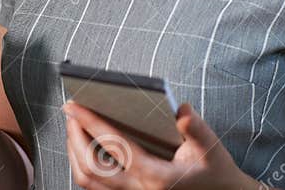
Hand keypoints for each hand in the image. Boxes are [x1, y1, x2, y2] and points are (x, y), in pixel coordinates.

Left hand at [63, 100, 265, 188]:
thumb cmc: (214, 170)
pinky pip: (96, 187)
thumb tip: (182, 110)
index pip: (115, 146)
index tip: (74, 104)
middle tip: (70, 111)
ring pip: (88, 181)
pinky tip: (84, 145)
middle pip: (92, 167)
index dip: (91, 122)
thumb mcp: (211, 148)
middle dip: (74, 136)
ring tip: (74, 126)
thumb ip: (196, 129)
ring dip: (74, 152)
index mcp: (157, 177)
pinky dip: (82, 165)